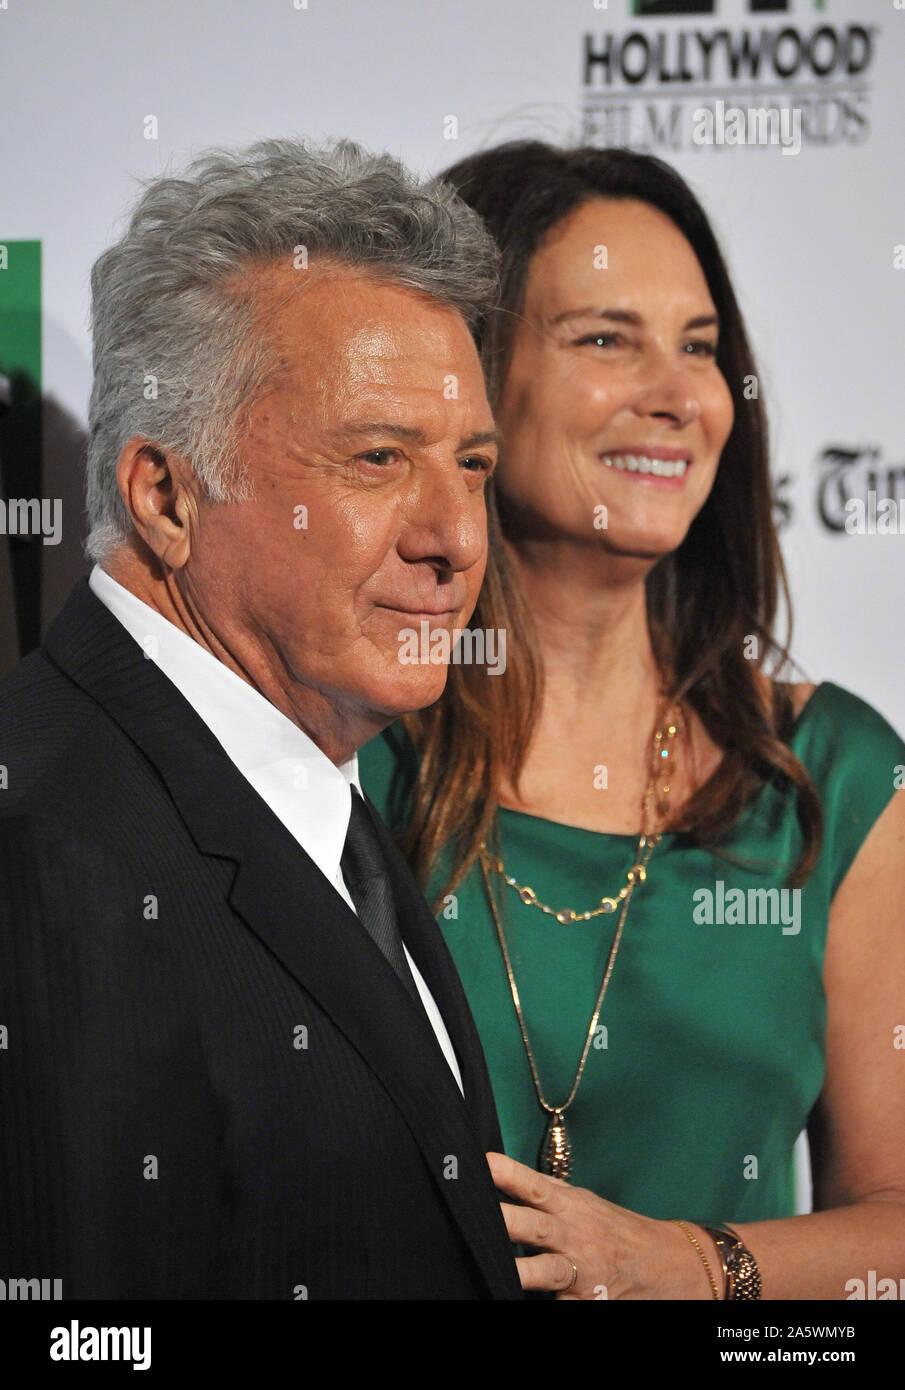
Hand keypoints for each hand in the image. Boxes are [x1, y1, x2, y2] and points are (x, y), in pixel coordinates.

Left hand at [486, 1151, 716, 1299]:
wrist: (666, 1263)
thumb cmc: (614, 1228)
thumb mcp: (585, 1202)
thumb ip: (548, 1192)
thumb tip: (502, 1171)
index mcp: (571, 1206)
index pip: (535, 1185)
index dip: (510, 1174)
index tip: (484, 1163)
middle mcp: (574, 1235)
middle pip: (535, 1226)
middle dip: (507, 1220)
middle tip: (475, 1211)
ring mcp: (582, 1271)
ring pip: (548, 1271)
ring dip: (523, 1271)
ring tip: (500, 1270)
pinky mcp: (588, 1301)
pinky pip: (563, 1305)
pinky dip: (548, 1304)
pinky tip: (518, 1300)